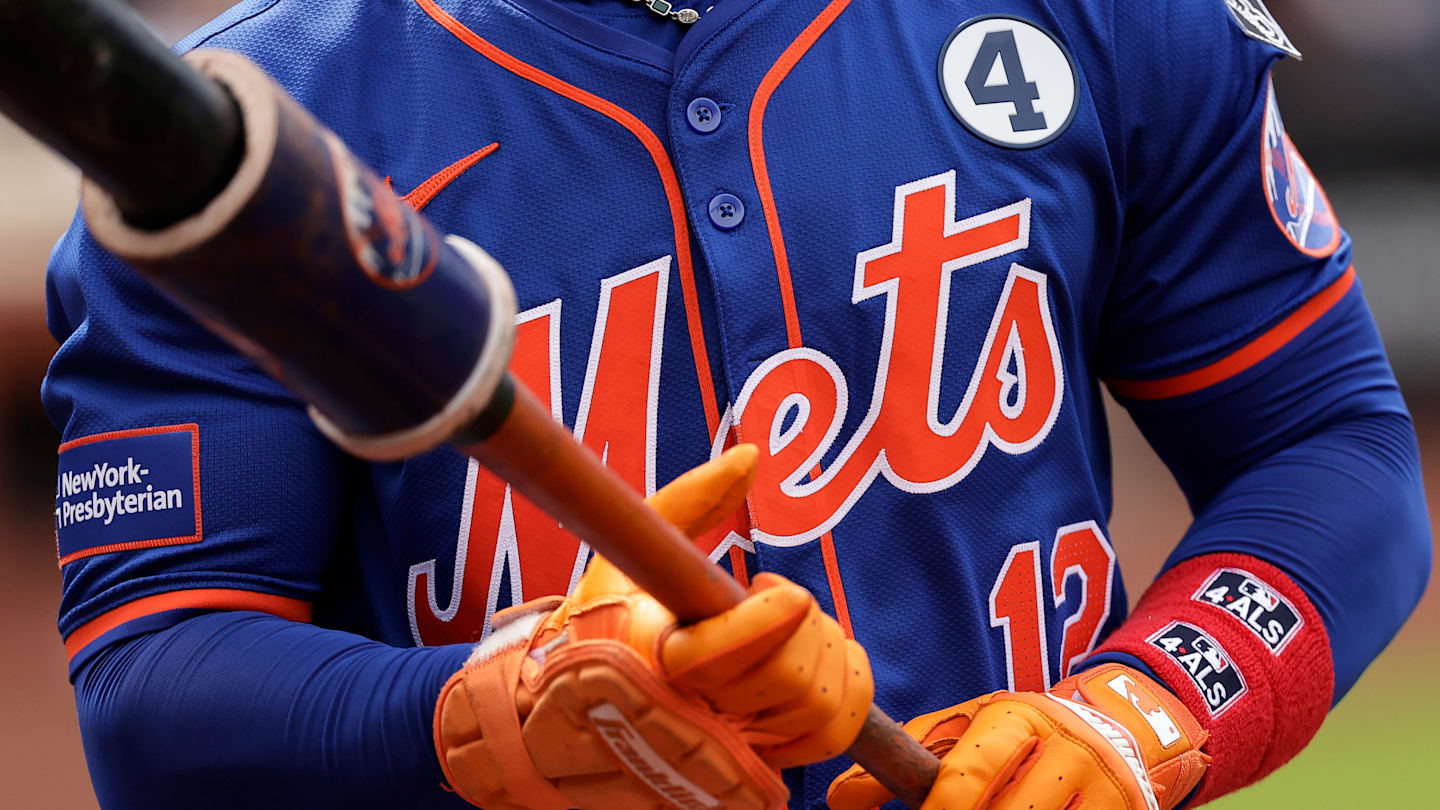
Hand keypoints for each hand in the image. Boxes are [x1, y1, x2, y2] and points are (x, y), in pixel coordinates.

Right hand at [435, 446, 873, 809]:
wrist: (552, 727)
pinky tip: (811, 664)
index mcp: (639, 661)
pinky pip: (822, 743)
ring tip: (787, 631)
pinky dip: (838, 698)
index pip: (714, 657)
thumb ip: (689, 501)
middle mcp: (679, 721)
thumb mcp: (626, 555)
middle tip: (779, 602)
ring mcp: (714, 759)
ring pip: (815, 715)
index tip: (786, 592)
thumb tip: (752, 457)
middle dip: (803, 631)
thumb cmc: (593, 627)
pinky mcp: (742, 779)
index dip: (763, 623)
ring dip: (821, 659)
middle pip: (787, 683)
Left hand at [828, 664, 1208, 809]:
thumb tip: (838, 798)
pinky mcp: (1130, 808)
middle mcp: (1062, 748)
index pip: (971, 770)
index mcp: (1015, 718)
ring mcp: (1102, 784)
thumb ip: (911, 757)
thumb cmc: (1024, 734)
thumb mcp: (973, 728)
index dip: (943, 807)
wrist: (1128, 725)